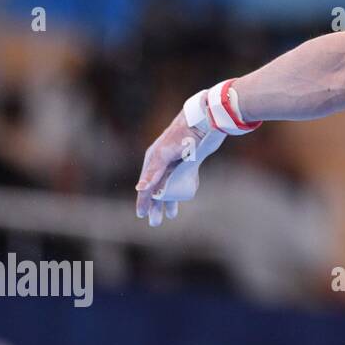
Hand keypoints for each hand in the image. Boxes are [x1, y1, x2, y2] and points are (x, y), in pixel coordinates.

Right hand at [134, 107, 203, 226]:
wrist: (204, 121)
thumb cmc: (182, 136)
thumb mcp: (165, 154)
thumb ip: (153, 171)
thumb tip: (140, 189)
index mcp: (153, 160)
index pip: (145, 186)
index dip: (143, 201)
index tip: (142, 215)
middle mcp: (162, 162)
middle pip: (157, 188)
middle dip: (156, 206)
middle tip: (155, 223)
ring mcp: (175, 162)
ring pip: (169, 186)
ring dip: (169, 201)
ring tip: (171, 216)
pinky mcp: (188, 161)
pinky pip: (182, 179)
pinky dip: (181, 189)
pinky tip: (183, 198)